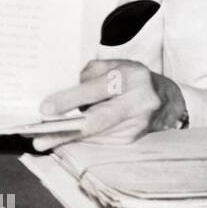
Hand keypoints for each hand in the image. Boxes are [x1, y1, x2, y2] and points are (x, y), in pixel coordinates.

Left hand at [33, 59, 186, 150]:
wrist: (167, 100)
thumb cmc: (131, 78)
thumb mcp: (113, 66)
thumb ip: (87, 75)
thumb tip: (59, 94)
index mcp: (131, 77)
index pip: (95, 90)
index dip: (69, 100)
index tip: (45, 110)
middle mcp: (137, 103)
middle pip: (97, 120)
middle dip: (66, 131)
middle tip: (39, 139)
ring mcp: (137, 125)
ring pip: (96, 135)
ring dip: (67, 139)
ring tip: (42, 141)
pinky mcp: (133, 140)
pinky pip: (101, 141)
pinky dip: (80, 141)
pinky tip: (61, 141)